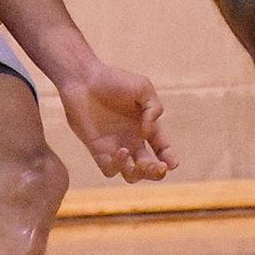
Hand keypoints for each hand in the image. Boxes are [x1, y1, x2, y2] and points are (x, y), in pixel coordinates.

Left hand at [60, 65, 175, 182]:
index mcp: (145, 126)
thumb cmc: (113, 80)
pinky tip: (120, 151)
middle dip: (156, 173)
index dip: (170, 159)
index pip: (162, 150)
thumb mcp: (143, 87)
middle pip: (149, 169)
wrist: (83, 79)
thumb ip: (154, 108)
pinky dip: (118, 167)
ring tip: (138, 161)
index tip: (171, 163)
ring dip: (139, 174)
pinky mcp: (97, 150)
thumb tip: (148, 132)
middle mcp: (132, 140)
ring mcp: (114, 147)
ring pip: (131, 175)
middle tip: (158, 166)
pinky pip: (109, 170)